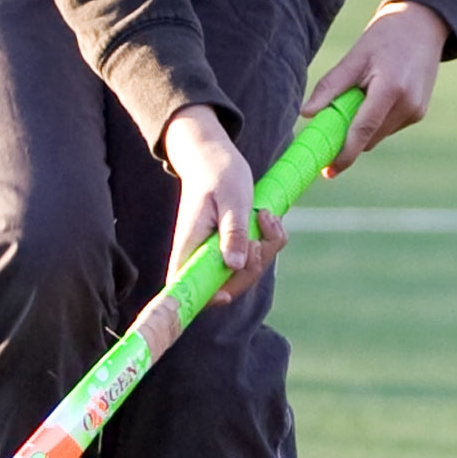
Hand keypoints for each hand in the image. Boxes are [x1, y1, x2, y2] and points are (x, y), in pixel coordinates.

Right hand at [163, 103, 269, 304]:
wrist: (214, 157)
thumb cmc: (218, 174)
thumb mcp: (232, 200)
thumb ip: (233, 232)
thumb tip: (235, 266)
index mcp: (190, 244)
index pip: (186, 285)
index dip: (204, 299)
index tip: (224, 295)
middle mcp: (200, 253)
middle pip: (226, 285)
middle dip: (253, 267)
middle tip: (258, 235)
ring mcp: (217, 251)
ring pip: (246, 271)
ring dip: (265, 249)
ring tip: (265, 216)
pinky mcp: (232, 245)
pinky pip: (256, 256)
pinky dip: (269, 240)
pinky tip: (267, 217)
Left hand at [304, 0, 446, 170]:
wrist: (422, 26)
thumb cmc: (384, 37)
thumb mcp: (354, 57)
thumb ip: (330, 87)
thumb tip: (306, 114)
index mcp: (391, 89)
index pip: (363, 130)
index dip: (344, 154)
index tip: (327, 170)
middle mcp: (408, 105)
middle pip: (369, 137)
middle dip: (348, 137)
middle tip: (330, 122)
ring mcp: (416, 111)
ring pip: (378, 135)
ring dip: (362, 127)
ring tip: (361, 94)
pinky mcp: (419, 113)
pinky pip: (389, 127)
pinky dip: (376, 120)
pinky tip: (376, 94)